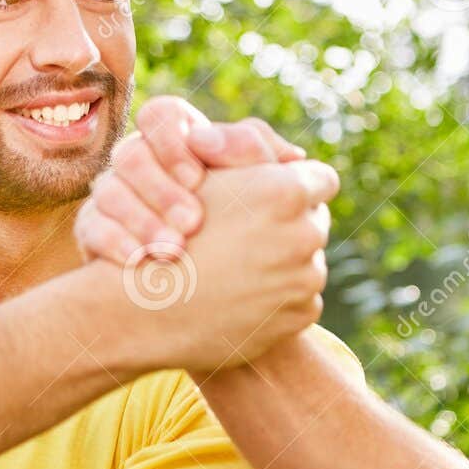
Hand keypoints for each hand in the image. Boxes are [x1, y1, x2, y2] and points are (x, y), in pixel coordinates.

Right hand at [77, 96, 303, 263]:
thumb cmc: (238, 230)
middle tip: (194, 223)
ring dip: (143, 220)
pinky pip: (92, 227)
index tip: (199, 177)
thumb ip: (274, 170)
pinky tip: (141, 262)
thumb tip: (296, 161)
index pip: (162, 116)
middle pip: (132, 155)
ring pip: (109, 191)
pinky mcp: (94, 230)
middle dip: (163, 190)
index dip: (175, 141)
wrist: (195, 293)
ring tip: (173, 250)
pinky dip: (117, 244)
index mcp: (176, 139)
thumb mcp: (261, 192)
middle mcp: (140, 161)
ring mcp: (112, 195)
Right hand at [105, 158, 338, 371]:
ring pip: (308, 262)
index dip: (296, 184)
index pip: (322, 179)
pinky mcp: (300, 317)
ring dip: (285, 262)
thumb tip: (296, 156)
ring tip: (240, 267)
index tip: (275, 195)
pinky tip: (241, 296)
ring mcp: (306, 280)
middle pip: (315, 221)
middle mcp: (306, 235)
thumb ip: (253, 152)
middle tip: (250, 232)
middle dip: (291, 224)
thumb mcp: (206, 172)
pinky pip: (300, 300)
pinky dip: (278, 298)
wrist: (146, 306)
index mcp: (288, 191)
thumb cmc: (166, 227)